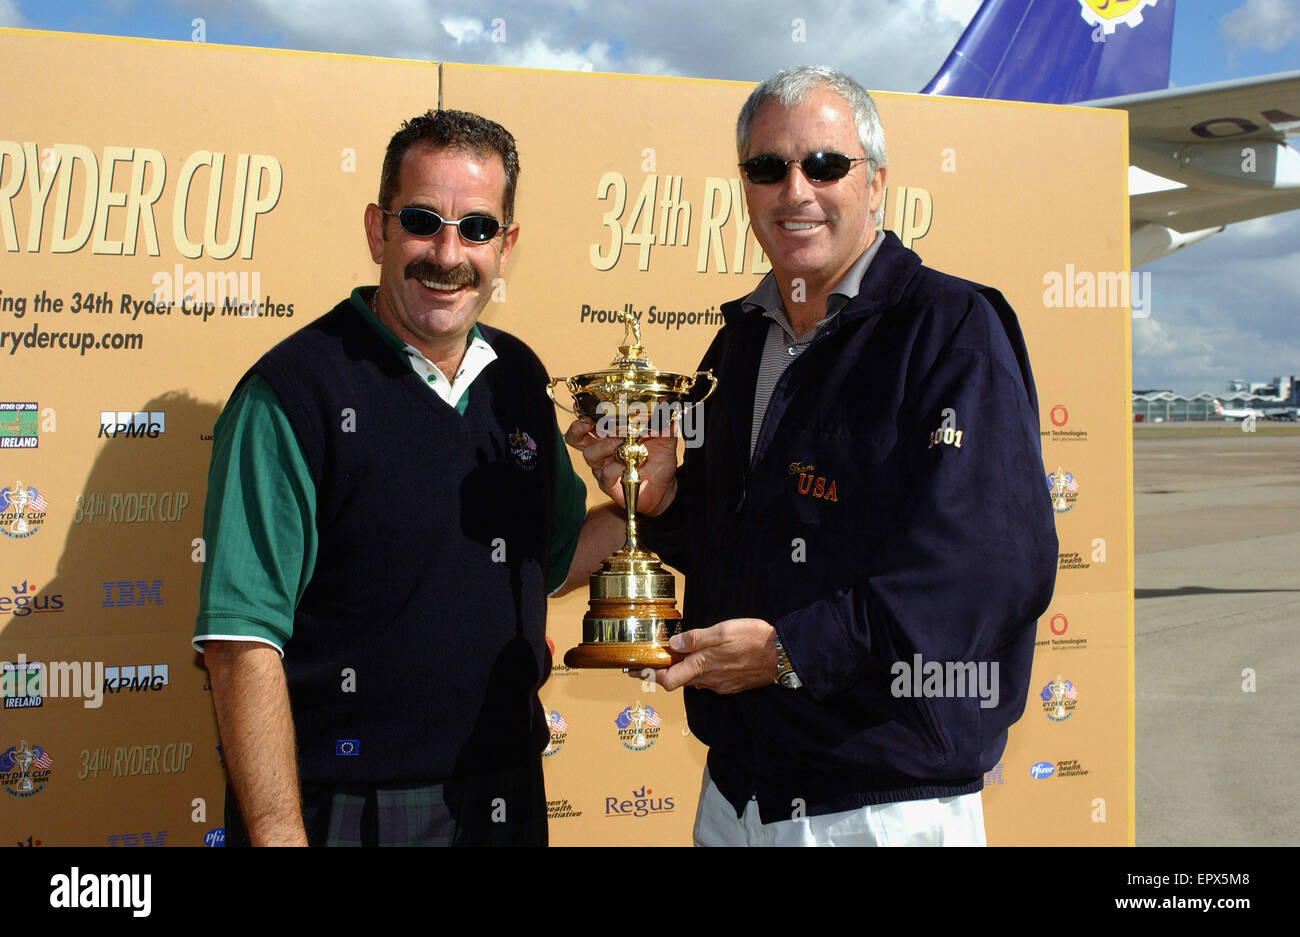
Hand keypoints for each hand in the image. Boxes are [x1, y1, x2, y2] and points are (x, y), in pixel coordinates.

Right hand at [563, 418, 678, 515]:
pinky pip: (604, 476)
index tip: (584, 405)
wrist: (664, 487)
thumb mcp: (665, 439)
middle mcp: (602, 449)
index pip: (590, 420)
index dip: (583, 413)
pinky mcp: (609, 484)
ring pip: (590, 454)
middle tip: (588, 423)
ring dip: (602, 446)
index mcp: (611, 433)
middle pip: (577, 437)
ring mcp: (603, 467)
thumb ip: (665, 424)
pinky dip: (612, 470)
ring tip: (618, 443)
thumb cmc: (659, 460)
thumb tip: (670, 409)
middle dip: (579, 428)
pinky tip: (623, 466)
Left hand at [641, 618, 777, 692]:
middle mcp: (708, 681)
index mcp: (702, 667)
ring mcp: (720, 685)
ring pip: (694, 679)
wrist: (783, 656)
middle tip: (653, 657)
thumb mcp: (723, 631)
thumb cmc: (754, 639)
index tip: (634, 671)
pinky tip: (705, 657)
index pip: (668, 680)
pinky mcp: (731, 685)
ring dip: (684, 669)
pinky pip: (709, 679)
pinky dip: (701, 670)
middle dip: (665, 669)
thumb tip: (673, 642)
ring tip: (678, 653)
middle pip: (679, 679)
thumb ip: (697, 638)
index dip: (649, 677)